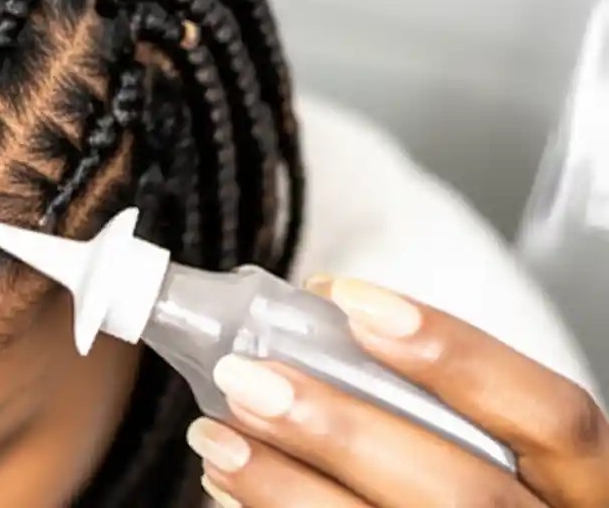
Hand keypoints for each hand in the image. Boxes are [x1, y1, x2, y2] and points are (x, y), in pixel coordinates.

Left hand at [186, 276, 608, 507]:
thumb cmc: (466, 484)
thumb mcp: (491, 445)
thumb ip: (435, 399)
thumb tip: (319, 321)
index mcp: (584, 485)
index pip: (552, 413)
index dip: (458, 354)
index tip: (353, 302)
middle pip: (461, 492)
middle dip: (342, 428)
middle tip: (248, 378)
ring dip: (284, 484)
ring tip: (217, 433)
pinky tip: (227, 486)